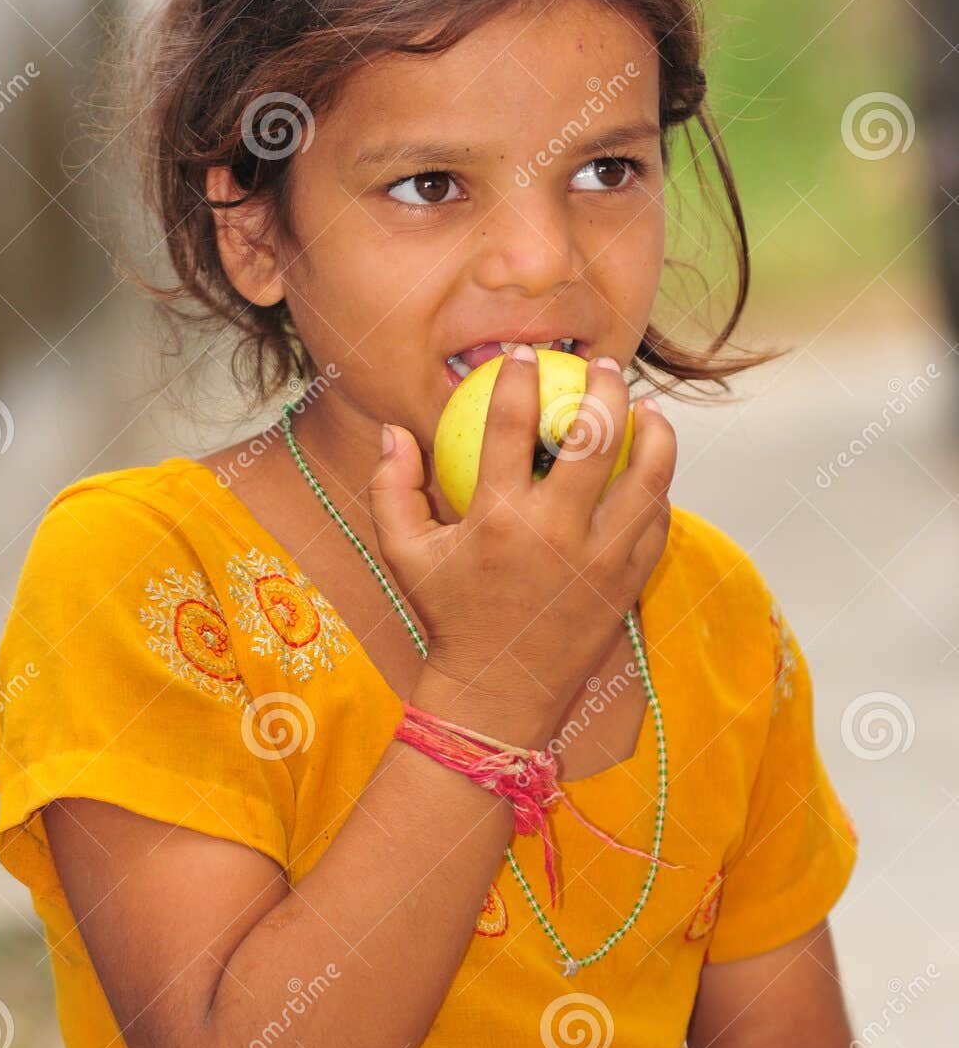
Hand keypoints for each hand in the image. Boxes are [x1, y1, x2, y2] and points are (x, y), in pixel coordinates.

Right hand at [368, 351, 675, 730]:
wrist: (498, 693)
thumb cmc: (449, 614)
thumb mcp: (405, 554)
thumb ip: (390, 488)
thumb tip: (395, 429)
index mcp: (496, 520)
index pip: (510, 423)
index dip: (518, 376)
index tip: (524, 354)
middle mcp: (554, 535)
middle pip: (594, 435)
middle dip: (604, 386)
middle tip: (601, 367)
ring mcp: (599, 560)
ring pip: (647, 475)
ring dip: (655, 431)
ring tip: (646, 409)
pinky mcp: (627, 583)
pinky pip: (656, 521)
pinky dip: (657, 490)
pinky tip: (650, 471)